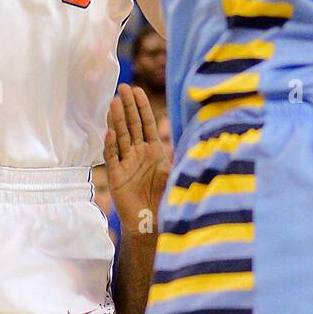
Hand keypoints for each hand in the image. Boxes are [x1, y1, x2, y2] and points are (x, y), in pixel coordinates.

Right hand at [104, 84, 169, 236]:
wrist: (152, 226)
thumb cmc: (166, 202)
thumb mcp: (177, 176)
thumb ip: (182, 158)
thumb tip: (202, 140)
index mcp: (153, 151)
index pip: (146, 123)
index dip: (142, 107)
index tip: (137, 90)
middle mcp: (138, 154)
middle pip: (132, 125)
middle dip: (127, 106)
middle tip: (121, 87)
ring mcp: (126, 163)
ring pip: (121, 136)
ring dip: (117, 119)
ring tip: (113, 102)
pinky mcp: (116, 177)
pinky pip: (112, 157)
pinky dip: (110, 144)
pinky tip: (110, 131)